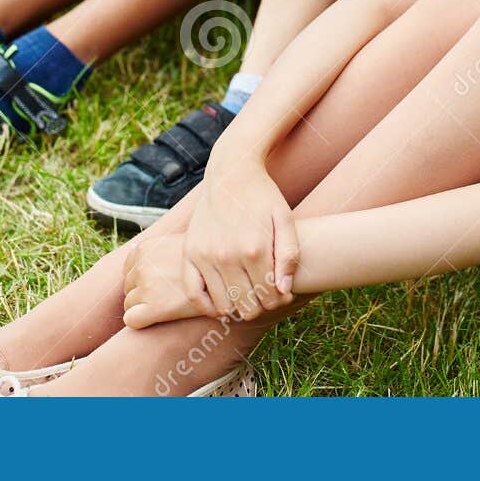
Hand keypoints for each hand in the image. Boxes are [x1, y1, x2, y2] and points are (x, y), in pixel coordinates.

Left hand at [122, 233, 206, 328]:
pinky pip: (132, 320)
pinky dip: (140, 321)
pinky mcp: (155, 308)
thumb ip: (162, 249)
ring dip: (145, 307)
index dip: (144, 279)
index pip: (129, 270)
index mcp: (145, 248)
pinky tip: (159, 319)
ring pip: (129, 304)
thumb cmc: (208, 260)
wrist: (229, 276)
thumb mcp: (182, 243)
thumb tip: (152, 260)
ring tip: (169, 305)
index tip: (162, 283)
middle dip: (144, 293)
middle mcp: (143, 265)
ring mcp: (147, 286)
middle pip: (129, 287)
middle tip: (168, 295)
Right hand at [181, 160, 298, 321]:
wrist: (231, 172)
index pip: (269, 297)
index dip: (278, 300)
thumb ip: (289, 255)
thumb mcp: (284, 219)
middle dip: (261, 306)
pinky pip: (194, 294)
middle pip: (247, 306)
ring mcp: (205, 256)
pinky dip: (208, 306)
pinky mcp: (190, 253)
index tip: (281, 293)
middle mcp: (227, 256)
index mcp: (255, 249)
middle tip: (265, 295)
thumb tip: (283, 290)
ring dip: (238, 307)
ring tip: (246, 296)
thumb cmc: (263, 196)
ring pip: (223, 305)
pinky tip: (221, 305)